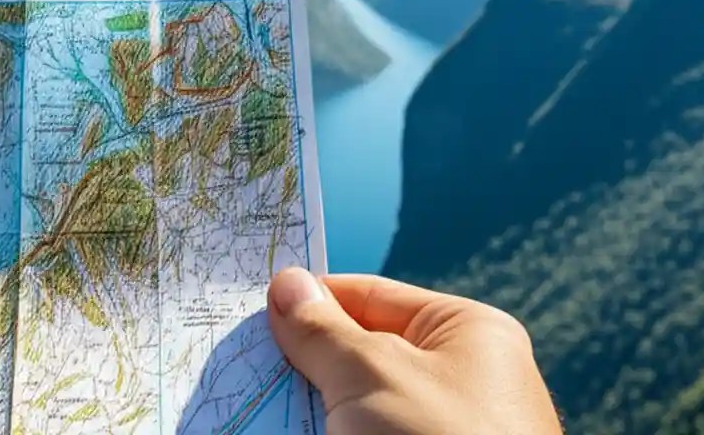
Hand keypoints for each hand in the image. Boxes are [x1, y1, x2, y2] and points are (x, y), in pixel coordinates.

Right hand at [268, 268, 561, 434]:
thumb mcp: (371, 375)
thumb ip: (323, 330)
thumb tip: (288, 283)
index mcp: (466, 334)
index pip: (369, 297)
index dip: (308, 299)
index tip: (248, 309)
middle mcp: (458, 382)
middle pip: (356, 355)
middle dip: (298, 363)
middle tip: (238, 362)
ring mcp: (436, 433)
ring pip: (351, 411)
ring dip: (303, 410)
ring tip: (245, 401)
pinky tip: (272, 427)